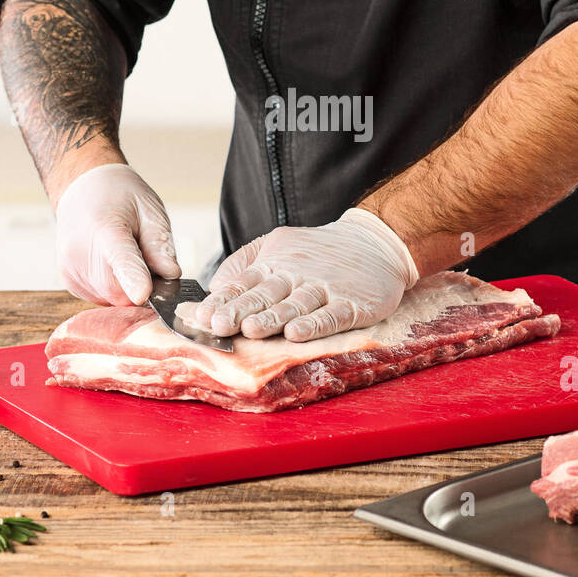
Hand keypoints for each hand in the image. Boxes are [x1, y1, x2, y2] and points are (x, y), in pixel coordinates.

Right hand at [55, 164, 180, 305]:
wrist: (82, 188)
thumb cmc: (119, 196)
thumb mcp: (150, 210)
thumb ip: (160, 245)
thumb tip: (171, 274)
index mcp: (105, 228)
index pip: (120, 260)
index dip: (134, 279)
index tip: (143, 294)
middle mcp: (79, 251)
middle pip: (118, 291)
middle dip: (140, 286)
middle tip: (145, 260)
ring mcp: (70, 268)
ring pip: (110, 299)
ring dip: (126, 289)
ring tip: (125, 255)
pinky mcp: (69, 280)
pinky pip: (99, 297)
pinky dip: (113, 288)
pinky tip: (111, 263)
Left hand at [190, 208, 419, 341]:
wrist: (375, 243)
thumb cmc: (319, 251)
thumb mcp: (277, 244)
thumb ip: (245, 263)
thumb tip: (215, 286)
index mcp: (274, 264)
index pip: (244, 283)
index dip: (224, 301)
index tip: (202, 317)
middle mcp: (296, 276)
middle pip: (265, 295)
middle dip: (241, 311)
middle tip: (219, 325)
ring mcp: (325, 289)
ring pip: (295, 305)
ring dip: (273, 318)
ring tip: (252, 330)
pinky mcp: (353, 303)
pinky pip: (331, 315)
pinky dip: (314, 325)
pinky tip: (297, 334)